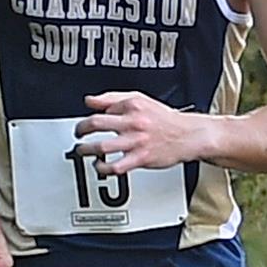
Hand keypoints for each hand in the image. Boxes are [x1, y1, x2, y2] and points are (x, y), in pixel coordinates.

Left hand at [73, 92, 200, 174]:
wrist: (188, 135)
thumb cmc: (165, 120)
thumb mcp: (140, 99)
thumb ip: (112, 99)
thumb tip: (90, 100)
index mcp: (132, 105)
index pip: (102, 108)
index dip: (93, 116)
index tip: (89, 123)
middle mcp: (133, 122)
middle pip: (96, 123)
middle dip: (80, 130)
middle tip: (77, 134)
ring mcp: (136, 141)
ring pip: (102, 146)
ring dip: (86, 150)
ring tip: (82, 151)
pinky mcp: (141, 158)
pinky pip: (116, 166)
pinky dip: (103, 168)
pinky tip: (99, 166)